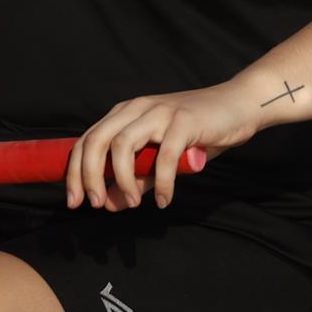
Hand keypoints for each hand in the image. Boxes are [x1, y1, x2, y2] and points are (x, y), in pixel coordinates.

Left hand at [65, 84, 252, 211]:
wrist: (238, 106)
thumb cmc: (197, 133)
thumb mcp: (161, 158)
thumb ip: (136, 179)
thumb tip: (110, 204)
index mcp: (126, 113)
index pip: (88, 140)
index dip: (75, 172)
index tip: (74, 201)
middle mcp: (138, 108)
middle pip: (98, 140)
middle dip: (89, 176)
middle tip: (95, 204)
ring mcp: (160, 112)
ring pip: (123, 145)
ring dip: (122, 181)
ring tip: (132, 204)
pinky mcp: (184, 121)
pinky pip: (165, 157)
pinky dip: (161, 183)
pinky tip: (164, 200)